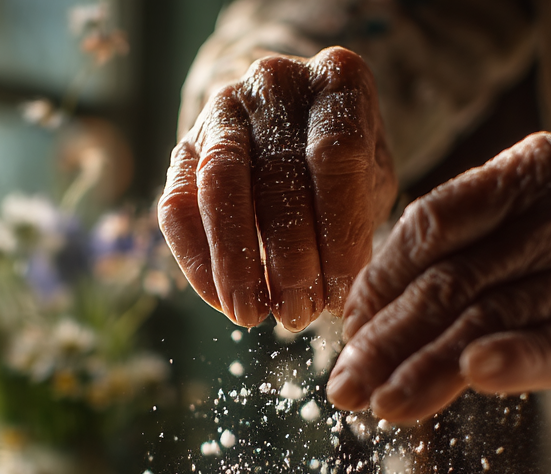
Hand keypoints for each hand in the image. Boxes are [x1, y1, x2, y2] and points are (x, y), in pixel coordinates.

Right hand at [158, 47, 397, 330]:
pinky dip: (197, 261)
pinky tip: (222, 300)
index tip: (341, 292)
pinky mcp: (183, 148)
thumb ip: (359, 224)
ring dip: (235, 261)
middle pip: (277, 176)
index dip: (337, 232)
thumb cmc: (345, 168)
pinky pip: (177, 206)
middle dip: (289, 259)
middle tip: (300, 314)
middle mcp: (275, 83)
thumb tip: (336, 298)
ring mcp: (223, 111)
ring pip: (219, 185)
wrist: (294, 128)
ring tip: (253, 314)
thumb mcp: (373, 181)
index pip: (336, 154)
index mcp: (338, 81)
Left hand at [327, 132, 550, 440]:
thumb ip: (462, 252)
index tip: (348, 332)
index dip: (378, 283)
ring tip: (378, 405)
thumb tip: (362, 317)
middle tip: (342, 386)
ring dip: (426, 367)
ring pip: (492, 317)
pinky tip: (472, 375)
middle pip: (451, 279)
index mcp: (530, 170)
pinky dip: (518, 358)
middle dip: (385, 338)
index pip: (430, 225)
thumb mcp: (533, 221)